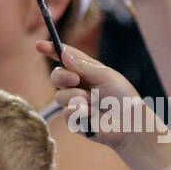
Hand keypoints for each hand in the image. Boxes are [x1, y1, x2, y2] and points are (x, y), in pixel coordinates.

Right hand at [41, 42, 167, 151]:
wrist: (131, 124)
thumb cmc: (124, 98)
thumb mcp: (105, 76)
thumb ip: (83, 66)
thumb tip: (64, 53)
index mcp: (89, 73)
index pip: (67, 59)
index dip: (53, 51)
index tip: (40, 45)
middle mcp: (80, 87)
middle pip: (57, 76)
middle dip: (62, 77)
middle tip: (75, 80)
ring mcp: (77, 104)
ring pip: (60, 96)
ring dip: (77, 97)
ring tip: (94, 102)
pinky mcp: (76, 121)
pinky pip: (66, 112)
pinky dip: (79, 112)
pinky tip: (92, 115)